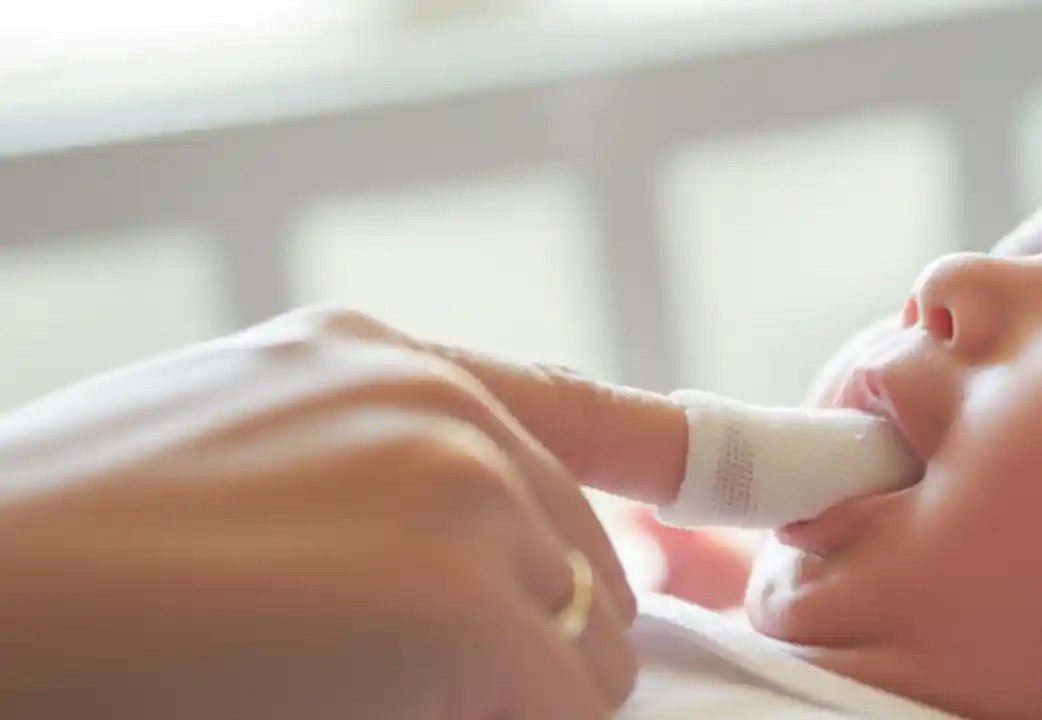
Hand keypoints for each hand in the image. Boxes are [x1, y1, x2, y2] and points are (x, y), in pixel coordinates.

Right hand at [0, 306, 682, 719]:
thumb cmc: (73, 552)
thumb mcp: (244, 461)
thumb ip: (377, 482)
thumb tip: (486, 555)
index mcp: (377, 359)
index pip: (581, 408)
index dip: (675, 461)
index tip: (761, 499)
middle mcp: (438, 407)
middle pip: (588, 554)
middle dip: (539, 634)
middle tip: (414, 679)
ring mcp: (459, 496)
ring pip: (587, 642)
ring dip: (520, 696)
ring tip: (371, 692)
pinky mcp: (460, 611)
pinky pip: (559, 710)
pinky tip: (385, 713)